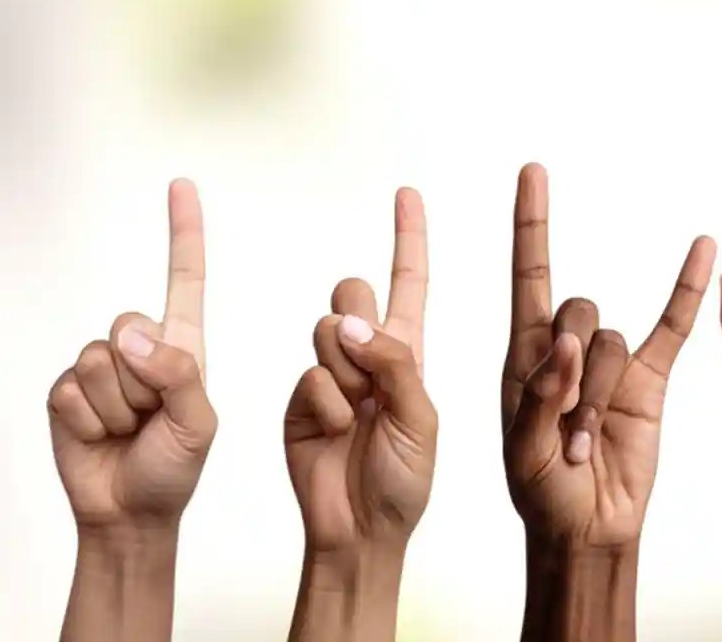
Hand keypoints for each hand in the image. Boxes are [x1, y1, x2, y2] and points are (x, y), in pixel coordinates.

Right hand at [48, 179, 215, 532]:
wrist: (129, 512)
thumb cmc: (174, 467)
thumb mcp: (198, 423)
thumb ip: (177, 374)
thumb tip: (130, 335)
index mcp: (184, 347)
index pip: (184, 279)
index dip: (183, 233)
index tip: (182, 185)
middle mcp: (141, 348)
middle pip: (129, 324)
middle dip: (143, 379)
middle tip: (153, 418)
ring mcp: (101, 368)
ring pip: (99, 359)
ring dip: (117, 405)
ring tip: (130, 430)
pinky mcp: (66, 390)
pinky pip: (70, 390)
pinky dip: (89, 420)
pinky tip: (102, 436)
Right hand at [285, 188, 436, 553]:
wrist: (362, 528)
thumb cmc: (405, 479)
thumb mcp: (421, 419)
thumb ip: (393, 363)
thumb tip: (349, 320)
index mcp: (409, 356)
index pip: (409, 284)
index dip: (408, 239)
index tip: (407, 194)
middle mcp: (369, 358)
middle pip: (353, 294)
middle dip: (359, 315)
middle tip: (368, 360)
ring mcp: (331, 377)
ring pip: (327, 329)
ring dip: (346, 368)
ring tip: (360, 412)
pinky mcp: (300, 399)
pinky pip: (308, 374)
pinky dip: (327, 402)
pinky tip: (338, 432)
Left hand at [502, 164, 715, 549]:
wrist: (587, 529)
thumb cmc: (540, 492)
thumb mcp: (520, 449)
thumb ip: (538, 395)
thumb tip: (566, 344)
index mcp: (525, 355)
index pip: (529, 273)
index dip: (532, 222)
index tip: (533, 171)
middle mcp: (567, 348)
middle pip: (578, 311)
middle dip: (572, 373)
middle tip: (565, 431)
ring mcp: (611, 363)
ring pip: (614, 338)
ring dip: (599, 396)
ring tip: (585, 446)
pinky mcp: (650, 380)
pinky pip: (673, 327)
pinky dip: (689, 290)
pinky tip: (704, 250)